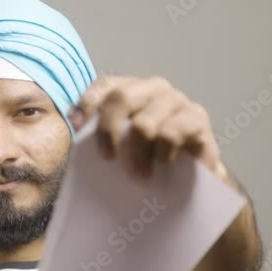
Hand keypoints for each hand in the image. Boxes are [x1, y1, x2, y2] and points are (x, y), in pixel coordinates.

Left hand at [69, 75, 229, 183]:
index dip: (88, 103)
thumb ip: (99, 138)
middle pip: (121, 97)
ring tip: (139, 175)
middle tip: (107, 158)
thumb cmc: (149, 163)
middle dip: (108, 129)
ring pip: (144, 123)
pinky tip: (162, 166)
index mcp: (132, 91)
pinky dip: (161, 154)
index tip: (75, 126)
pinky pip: (171, 134)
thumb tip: (73, 132)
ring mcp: (177, 102)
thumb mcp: (120, 149)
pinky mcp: (197, 120)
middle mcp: (154, 89)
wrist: (191, 184)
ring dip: (137, 154)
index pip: (106, 86)